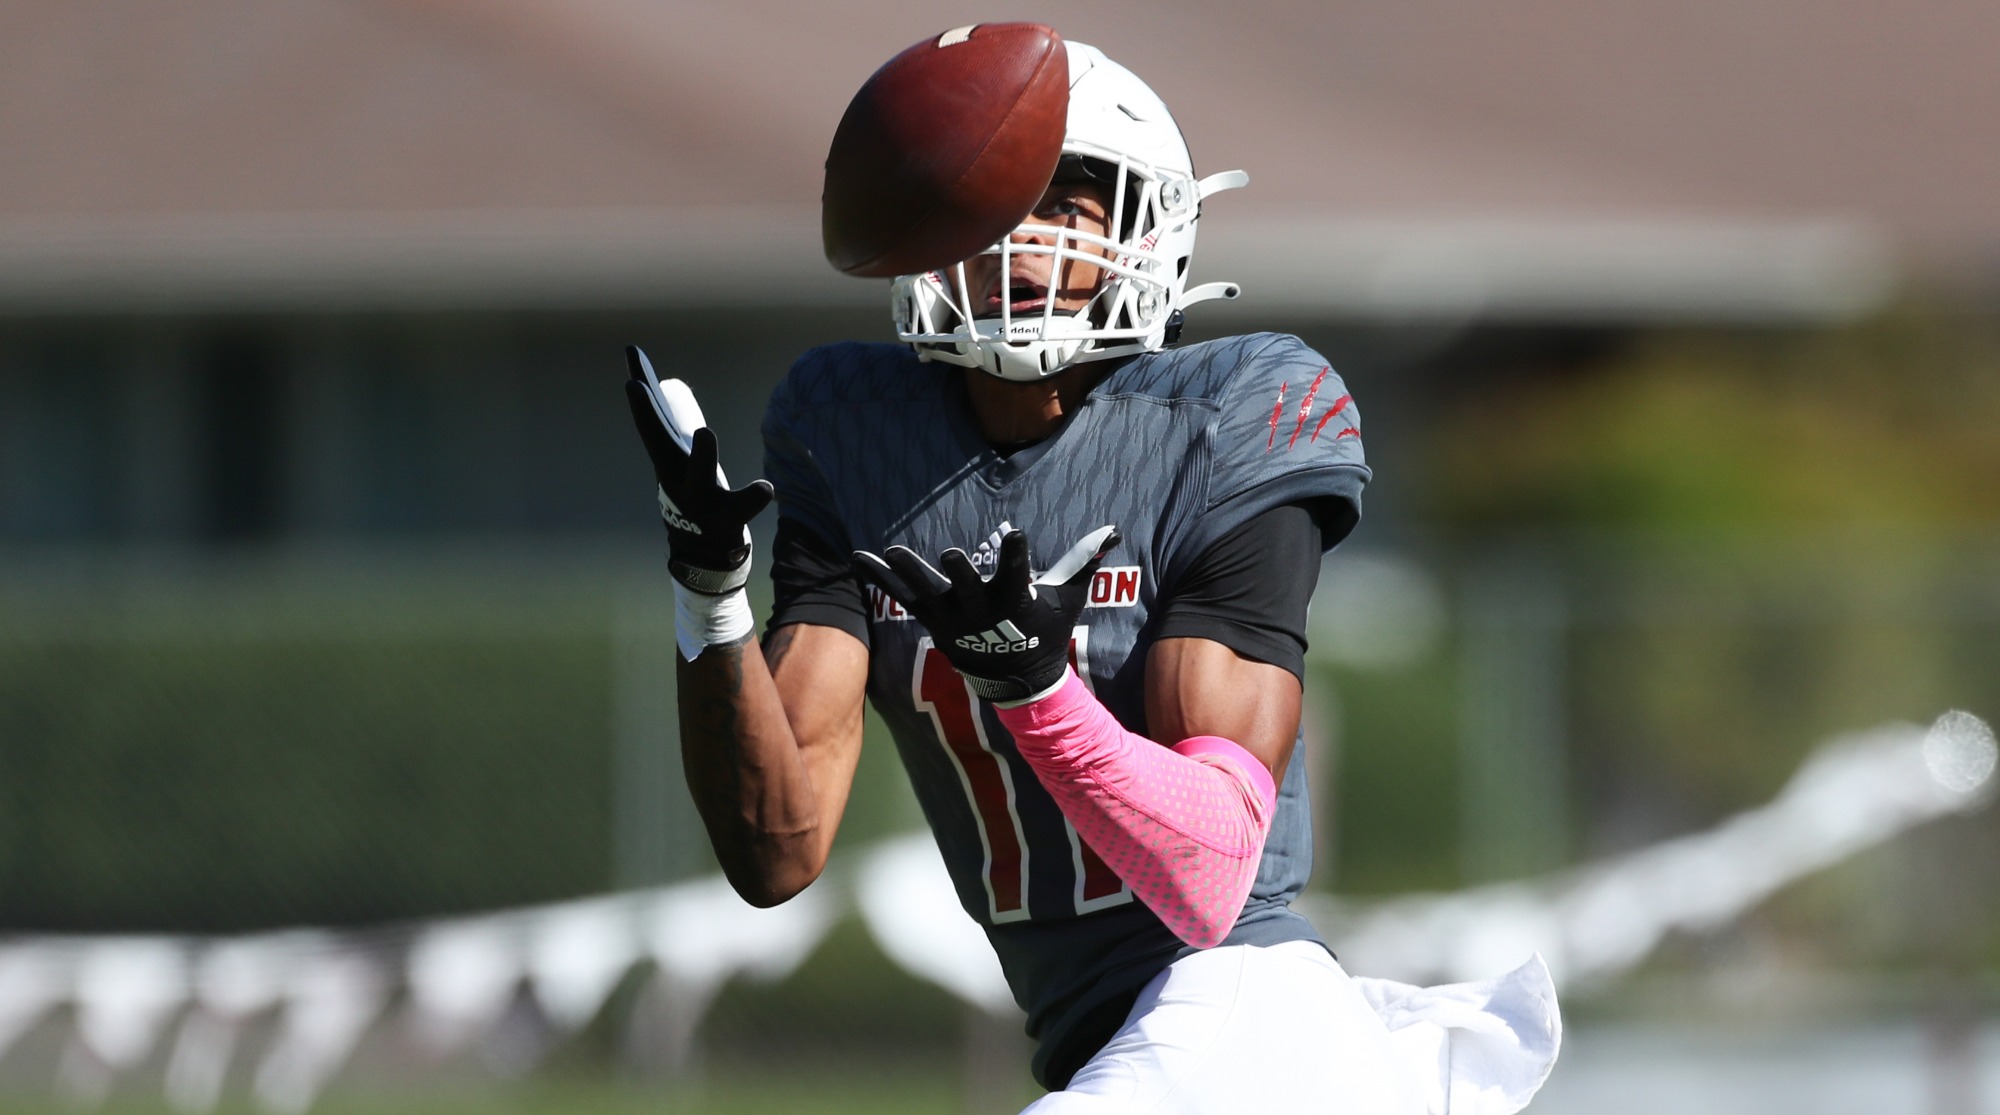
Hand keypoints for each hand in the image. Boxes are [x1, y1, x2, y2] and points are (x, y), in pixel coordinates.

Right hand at [624, 345, 772, 593]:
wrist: (701, 552)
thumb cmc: (693, 493)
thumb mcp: (679, 461)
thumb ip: (669, 427)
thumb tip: (656, 383)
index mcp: (667, 463)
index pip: (650, 427)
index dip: (641, 402)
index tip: (631, 377)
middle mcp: (677, 480)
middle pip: (660, 445)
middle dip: (647, 417)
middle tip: (632, 384)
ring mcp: (699, 502)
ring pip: (699, 477)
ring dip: (700, 456)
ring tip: (705, 431)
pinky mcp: (726, 520)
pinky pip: (742, 507)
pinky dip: (753, 497)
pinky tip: (765, 486)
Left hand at [853, 525, 1118, 701]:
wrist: (1019, 679)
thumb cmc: (1045, 631)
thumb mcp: (1067, 599)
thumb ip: (1084, 561)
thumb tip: (1112, 530)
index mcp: (1015, 601)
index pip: (1019, 574)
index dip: (1018, 555)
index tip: (1017, 535)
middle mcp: (980, 609)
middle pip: (966, 588)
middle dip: (957, 573)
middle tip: (949, 554)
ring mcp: (953, 617)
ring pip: (927, 592)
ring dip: (907, 572)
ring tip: (888, 551)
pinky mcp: (933, 621)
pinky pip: (901, 597)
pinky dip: (879, 578)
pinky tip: (857, 556)